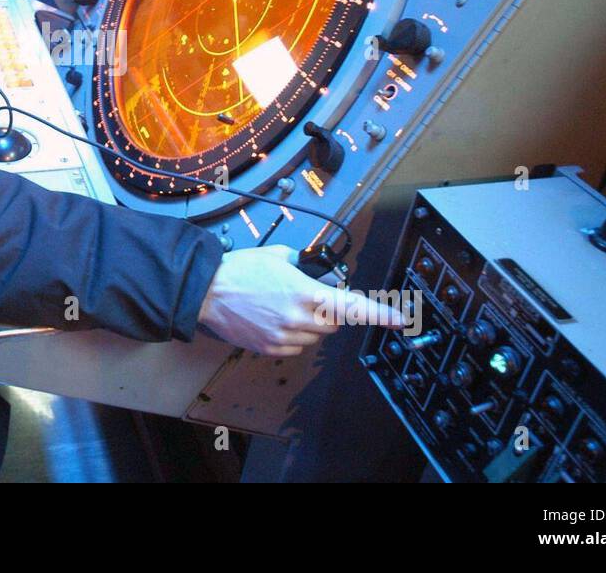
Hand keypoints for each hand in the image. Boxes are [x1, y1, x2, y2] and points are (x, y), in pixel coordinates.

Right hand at [197, 245, 406, 355]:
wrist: (207, 291)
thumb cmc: (239, 271)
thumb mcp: (279, 257)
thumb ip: (305, 266)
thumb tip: (318, 272)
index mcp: (305, 293)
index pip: (352, 306)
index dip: (379, 314)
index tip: (398, 318)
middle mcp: (299, 318)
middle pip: (335, 323)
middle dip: (330, 311)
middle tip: (310, 297)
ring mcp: (285, 336)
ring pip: (317, 335)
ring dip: (311, 323)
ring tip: (283, 306)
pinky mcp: (272, 348)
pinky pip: (297, 345)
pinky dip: (294, 334)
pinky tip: (274, 319)